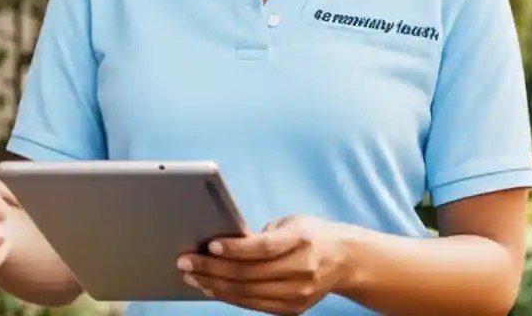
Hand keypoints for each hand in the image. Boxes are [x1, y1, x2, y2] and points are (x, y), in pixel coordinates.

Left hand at [176, 215, 354, 314]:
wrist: (346, 260)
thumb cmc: (311, 235)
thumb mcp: (291, 224)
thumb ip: (260, 235)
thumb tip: (221, 244)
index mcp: (301, 241)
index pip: (263, 248)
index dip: (234, 248)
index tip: (209, 245)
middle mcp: (302, 269)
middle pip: (248, 273)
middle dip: (212, 268)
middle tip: (185, 261)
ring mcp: (298, 293)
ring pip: (247, 293)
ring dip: (214, 285)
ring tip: (192, 276)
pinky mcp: (293, 309)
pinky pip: (254, 305)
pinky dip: (230, 297)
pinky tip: (212, 288)